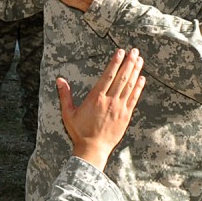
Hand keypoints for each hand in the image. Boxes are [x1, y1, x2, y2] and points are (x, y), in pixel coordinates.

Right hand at [58, 48, 144, 170]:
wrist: (93, 149)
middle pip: (121, 78)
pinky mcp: (125, 116)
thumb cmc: (79, 132)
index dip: (115, 62)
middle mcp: (109, 101)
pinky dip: (138, 88)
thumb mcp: (68, 113)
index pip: (108, 76)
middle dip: (129, 63)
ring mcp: (119, 108)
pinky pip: (134, 98)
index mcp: (96, 98)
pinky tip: (142, 78)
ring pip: (129, 86)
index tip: (121, 52)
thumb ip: (65, 95)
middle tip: (134, 51)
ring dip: (135, 71)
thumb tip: (59, 80)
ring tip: (140, 60)